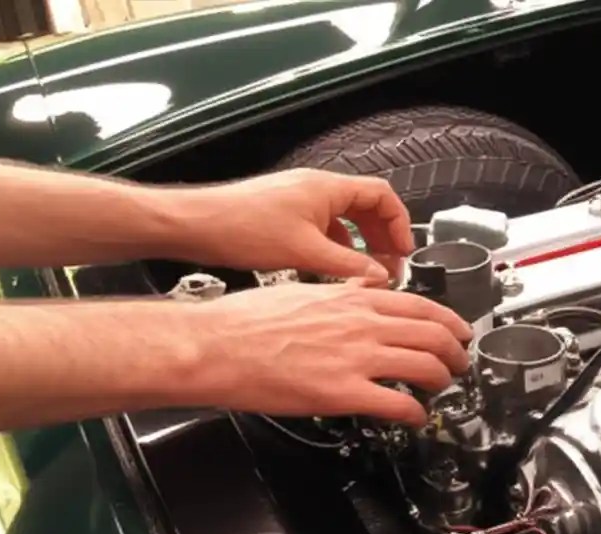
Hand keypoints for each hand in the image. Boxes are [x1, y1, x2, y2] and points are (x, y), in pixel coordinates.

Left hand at [168, 169, 412, 283]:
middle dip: (381, 237)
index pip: (382, 196)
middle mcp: (315, 188)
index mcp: (327, 188)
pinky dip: (335, 246)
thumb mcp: (305, 253)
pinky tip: (331, 269)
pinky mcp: (284, 213)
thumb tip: (377, 277)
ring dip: (358, 245)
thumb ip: (348, 266)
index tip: (403, 250)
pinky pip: (322, 227)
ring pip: (344, 219)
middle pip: (366, 207)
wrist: (197, 225)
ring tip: (363, 272)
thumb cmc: (241, 228)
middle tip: (389, 266)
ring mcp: (299, 199)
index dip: (399, 224)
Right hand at [192, 282, 471, 425]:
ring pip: (425, 366)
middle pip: (433, 335)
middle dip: (456, 352)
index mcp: (352, 298)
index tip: (458, 331)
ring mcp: (356, 358)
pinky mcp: (343, 392)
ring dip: (442, 380)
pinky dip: (415, 413)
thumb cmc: (246, 321)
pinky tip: (415, 418)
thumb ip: (341, 293)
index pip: (420, 305)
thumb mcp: (305, 290)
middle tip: (460, 364)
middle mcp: (363, 323)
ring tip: (442, 388)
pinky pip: (397, 404)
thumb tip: (362, 291)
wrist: (216, 345)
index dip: (449, 321)